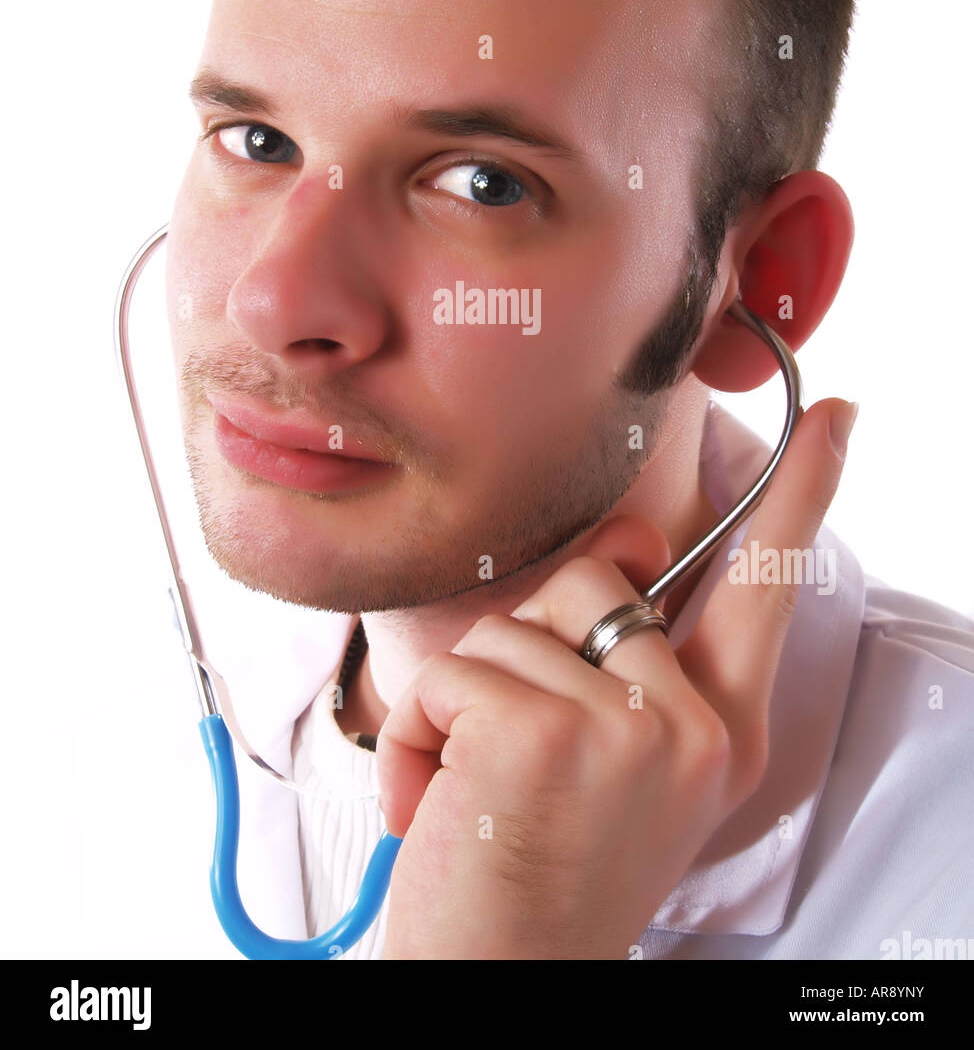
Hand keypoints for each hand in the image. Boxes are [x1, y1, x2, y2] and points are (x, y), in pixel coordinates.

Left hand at [375, 398, 856, 959]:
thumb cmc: (539, 872)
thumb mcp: (604, 756)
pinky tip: (438, 804)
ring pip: (513, 627)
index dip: (802, 494)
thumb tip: (631, 536)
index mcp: (721, 730)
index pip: (767, 588)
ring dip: (462, 705)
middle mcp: (696, 727)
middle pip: (596, 581)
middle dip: (527, 654)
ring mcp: (633, 727)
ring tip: (474, 790)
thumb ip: (619, 650)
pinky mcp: (551, 731)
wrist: (501, 979)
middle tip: (517, 761)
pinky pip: (452, 674)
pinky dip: (416, 735)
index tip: (837, 419)